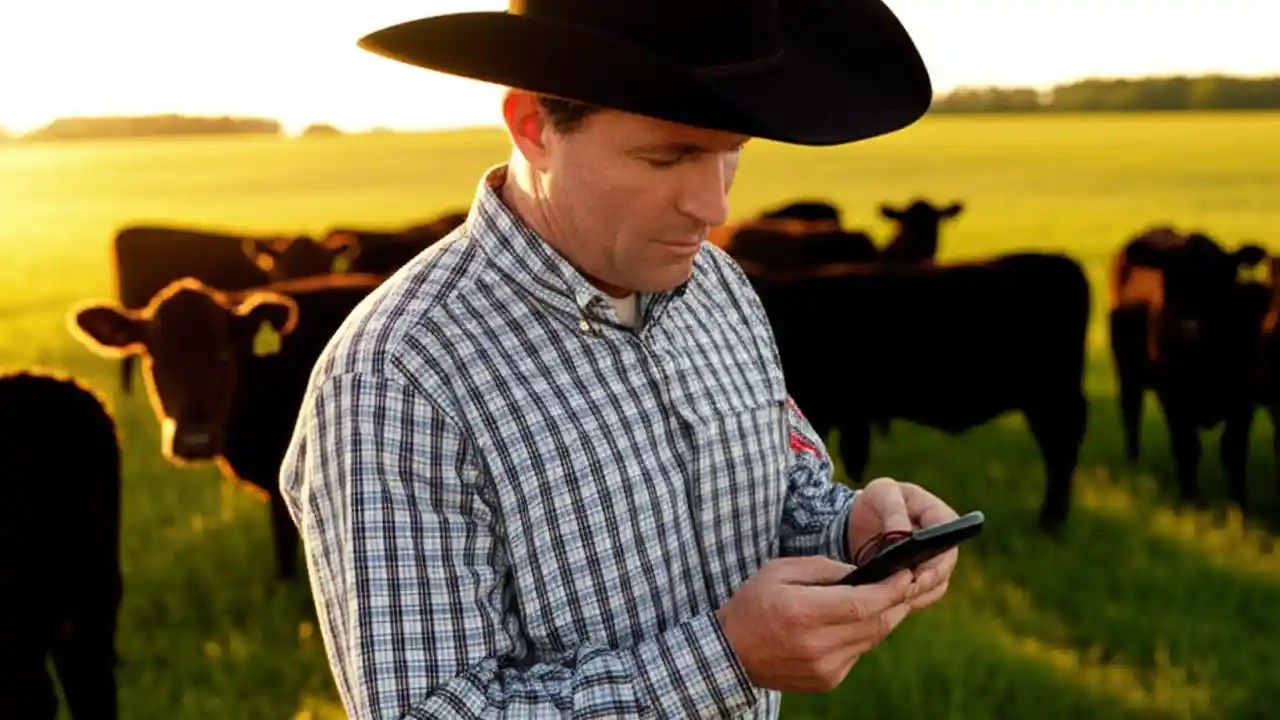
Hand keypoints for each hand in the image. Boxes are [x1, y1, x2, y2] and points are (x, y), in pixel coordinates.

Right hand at [716, 556, 913, 692]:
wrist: (731, 652)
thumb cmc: (754, 604)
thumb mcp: (781, 570)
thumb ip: (825, 568)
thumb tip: (864, 572)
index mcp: (805, 612)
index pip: (865, 603)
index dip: (893, 589)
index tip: (907, 573)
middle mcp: (818, 645)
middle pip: (877, 623)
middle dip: (897, 601)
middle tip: (905, 582)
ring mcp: (825, 668)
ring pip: (872, 640)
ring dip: (883, 617)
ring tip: (883, 597)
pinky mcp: (828, 680)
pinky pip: (858, 653)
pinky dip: (863, 635)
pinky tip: (853, 622)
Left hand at [847, 477, 959, 611]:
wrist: (861, 520)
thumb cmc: (877, 500)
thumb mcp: (882, 494)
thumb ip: (893, 510)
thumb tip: (901, 534)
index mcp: (938, 516)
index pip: (949, 541)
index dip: (936, 562)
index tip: (917, 576)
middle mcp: (942, 544)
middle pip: (943, 570)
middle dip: (924, 583)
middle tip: (902, 594)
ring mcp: (933, 565)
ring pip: (933, 588)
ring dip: (915, 595)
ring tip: (891, 601)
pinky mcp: (919, 581)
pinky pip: (920, 597)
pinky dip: (905, 601)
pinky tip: (887, 605)